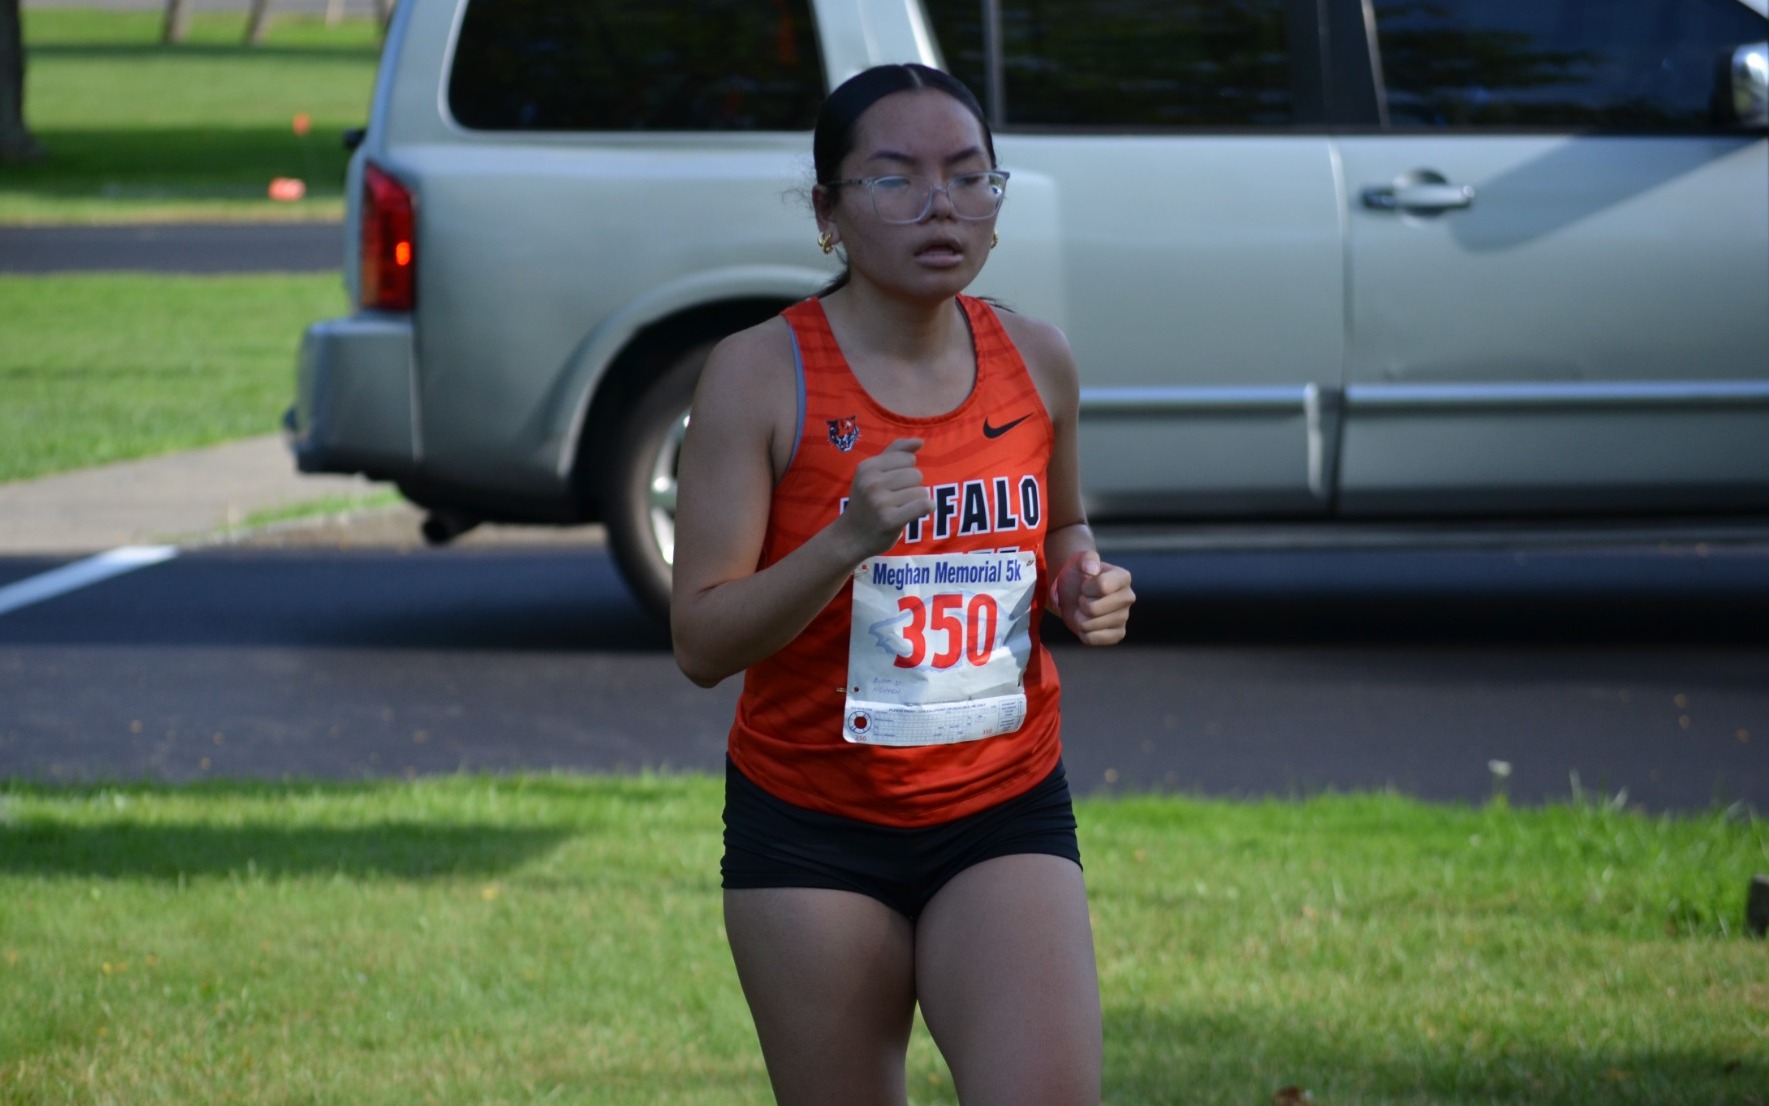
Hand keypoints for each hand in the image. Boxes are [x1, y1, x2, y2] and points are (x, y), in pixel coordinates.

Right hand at [841, 438, 932, 556]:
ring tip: (899, 508)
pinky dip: (927, 508)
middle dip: (911, 487)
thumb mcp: (873, 473)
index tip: (891, 484)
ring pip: (921, 491)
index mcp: (868, 467)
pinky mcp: (890, 520)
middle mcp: (871, 482)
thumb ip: (895, 452)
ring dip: (916, 501)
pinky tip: (916, 512)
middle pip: (916, 474)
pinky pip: (923, 505)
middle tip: (895, 499)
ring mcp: (880, 501)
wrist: (851, 536)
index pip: (908, 458)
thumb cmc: (867, 502)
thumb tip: (920, 441)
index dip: (906, 471)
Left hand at [1049, 551, 1133, 644]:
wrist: (1073, 592)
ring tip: (1084, 610)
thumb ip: (1086, 558)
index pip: (1102, 586)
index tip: (1085, 584)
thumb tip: (1092, 568)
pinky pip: (1094, 639)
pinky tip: (1086, 623)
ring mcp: (1124, 617)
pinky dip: (1083, 633)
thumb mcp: (1078, 560)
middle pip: (1094, 608)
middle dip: (1081, 604)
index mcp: (1123, 577)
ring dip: (1080, 618)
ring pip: (1091, 625)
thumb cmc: (1078, 575)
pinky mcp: (1117, 634)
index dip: (1086, 587)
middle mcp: (1128, 597)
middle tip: (1083, 598)